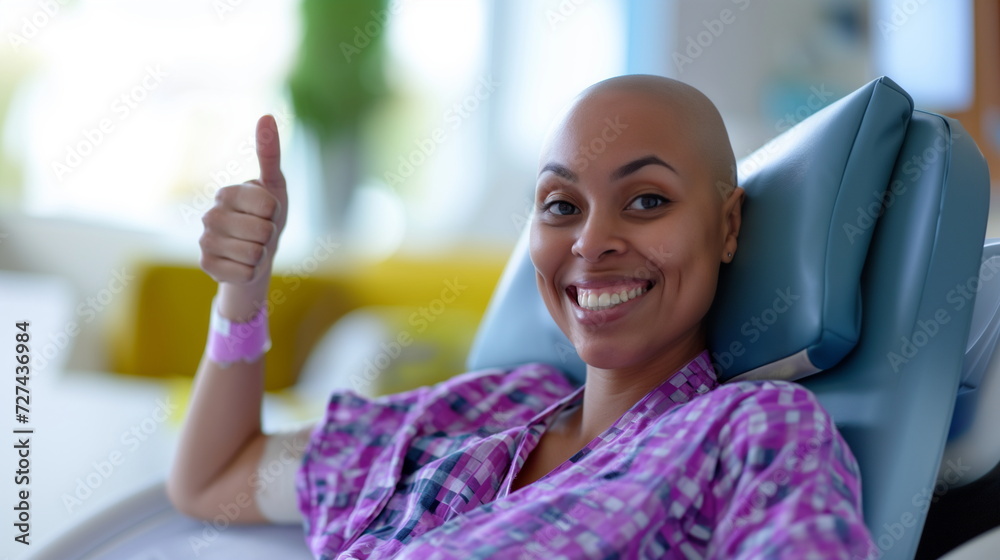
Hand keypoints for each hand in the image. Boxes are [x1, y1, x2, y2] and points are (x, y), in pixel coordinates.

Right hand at [199, 115, 287, 285]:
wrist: (255, 256)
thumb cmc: (267, 218)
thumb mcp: (274, 186)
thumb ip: (270, 152)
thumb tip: (265, 115)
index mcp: (227, 193)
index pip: (268, 205)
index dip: (275, 214)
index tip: (268, 214)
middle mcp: (210, 215)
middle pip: (263, 231)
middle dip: (270, 236)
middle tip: (261, 235)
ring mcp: (205, 241)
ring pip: (255, 254)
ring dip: (261, 255)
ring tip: (252, 249)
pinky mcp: (207, 265)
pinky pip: (245, 273)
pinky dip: (251, 272)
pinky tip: (241, 264)